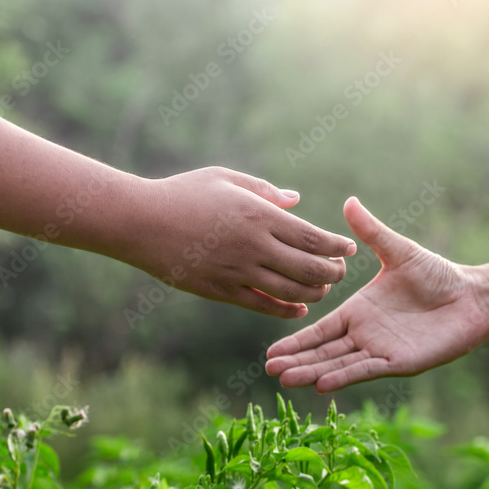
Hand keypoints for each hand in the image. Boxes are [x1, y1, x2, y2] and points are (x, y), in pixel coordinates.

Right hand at [128, 167, 357, 317]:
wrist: (140, 222)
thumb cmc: (183, 193)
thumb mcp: (225, 178)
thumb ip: (265, 190)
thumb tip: (296, 200)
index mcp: (259, 215)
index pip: (313, 238)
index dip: (337, 246)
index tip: (348, 248)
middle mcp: (253, 247)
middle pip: (309, 269)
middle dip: (332, 273)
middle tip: (339, 272)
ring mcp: (237, 272)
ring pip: (290, 293)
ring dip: (314, 294)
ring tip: (322, 289)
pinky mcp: (220, 291)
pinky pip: (262, 307)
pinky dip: (286, 310)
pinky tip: (298, 308)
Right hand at [265, 197, 488, 391]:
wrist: (471, 296)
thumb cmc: (437, 275)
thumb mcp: (398, 252)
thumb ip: (372, 232)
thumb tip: (350, 201)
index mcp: (359, 311)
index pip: (320, 329)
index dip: (296, 340)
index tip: (270, 351)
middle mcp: (364, 334)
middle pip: (323, 351)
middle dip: (296, 360)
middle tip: (267, 368)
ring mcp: (380, 350)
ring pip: (339, 364)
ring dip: (313, 372)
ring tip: (285, 379)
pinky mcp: (399, 363)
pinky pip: (366, 371)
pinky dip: (344, 377)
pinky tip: (323, 384)